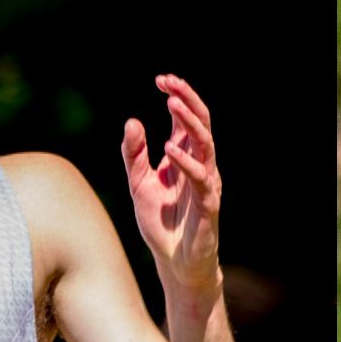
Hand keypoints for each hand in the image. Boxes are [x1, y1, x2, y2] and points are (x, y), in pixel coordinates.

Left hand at [120, 74, 221, 295]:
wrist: (174, 261)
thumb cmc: (161, 223)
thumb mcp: (138, 184)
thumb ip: (134, 155)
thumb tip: (132, 121)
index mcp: (185, 156)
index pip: (186, 119)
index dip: (178, 97)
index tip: (161, 81)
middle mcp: (199, 164)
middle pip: (201, 123)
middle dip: (187, 99)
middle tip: (169, 82)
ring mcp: (206, 182)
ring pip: (205, 143)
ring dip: (189, 123)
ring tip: (171, 104)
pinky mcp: (208, 203)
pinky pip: (200, 177)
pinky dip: (185, 162)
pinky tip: (168, 150)